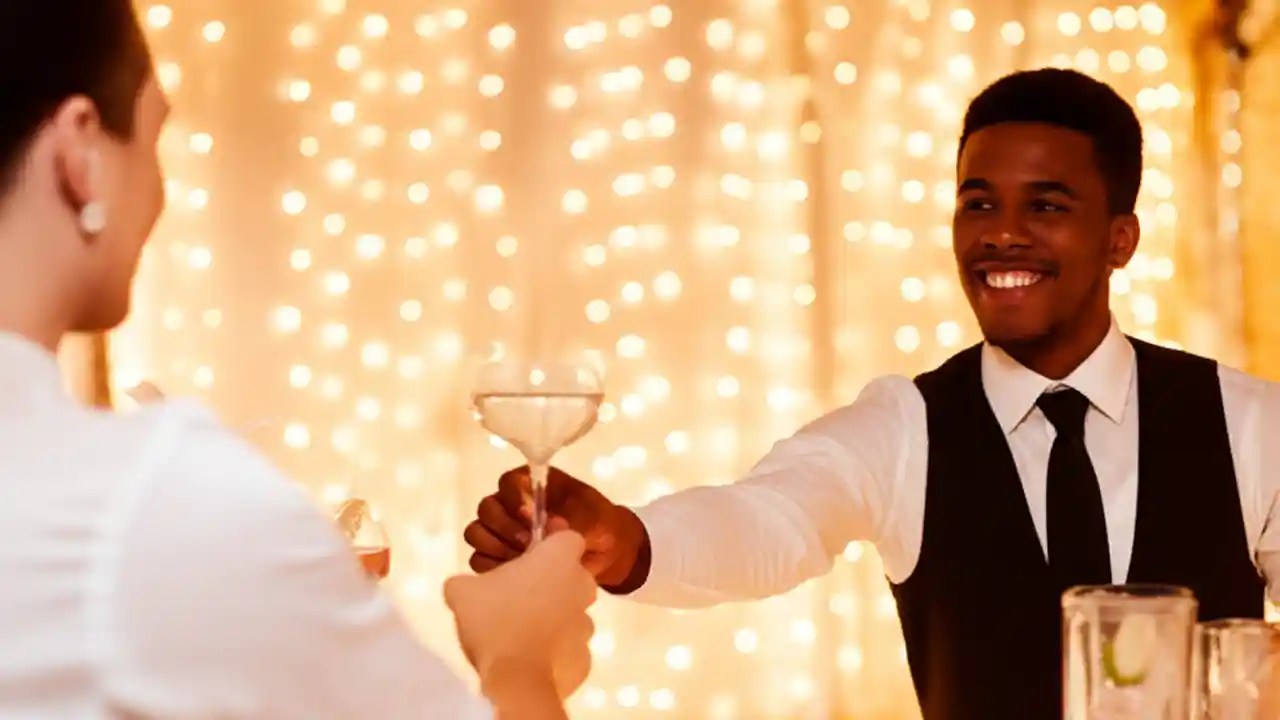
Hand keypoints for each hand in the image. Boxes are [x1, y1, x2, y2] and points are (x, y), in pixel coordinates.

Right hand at [444, 531, 596, 697]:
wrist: (516, 680)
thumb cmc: (493, 621)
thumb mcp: (462, 591)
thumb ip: (465, 581)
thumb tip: (462, 587)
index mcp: (559, 559)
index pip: (567, 539)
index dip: (550, 547)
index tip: (529, 559)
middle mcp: (582, 587)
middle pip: (571, 577)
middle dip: (550, 585)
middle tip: (517, 598)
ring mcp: (587, 624)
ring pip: (571, 615)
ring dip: (552, 620)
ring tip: (520, 634)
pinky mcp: (585, 658)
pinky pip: (569, 648)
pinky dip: (554, 652)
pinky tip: (529, 660)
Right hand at [464, 466, 648, 588]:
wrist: (605, 554)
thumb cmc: (598, 525)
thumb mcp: (594, 518)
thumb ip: (572, 518)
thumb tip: (547, 523)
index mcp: (532, 485)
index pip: (507, 482)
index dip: (513, 497)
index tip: (530, 514)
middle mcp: (510, 505)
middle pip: (486, 509)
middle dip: (504, 526)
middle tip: (528, 543)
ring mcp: (501, 533)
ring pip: (477, 534)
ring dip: (495, 547)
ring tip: (521, 561)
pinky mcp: (498, 560)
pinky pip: (479, 561)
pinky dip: (492, 569)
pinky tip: (513, 578)